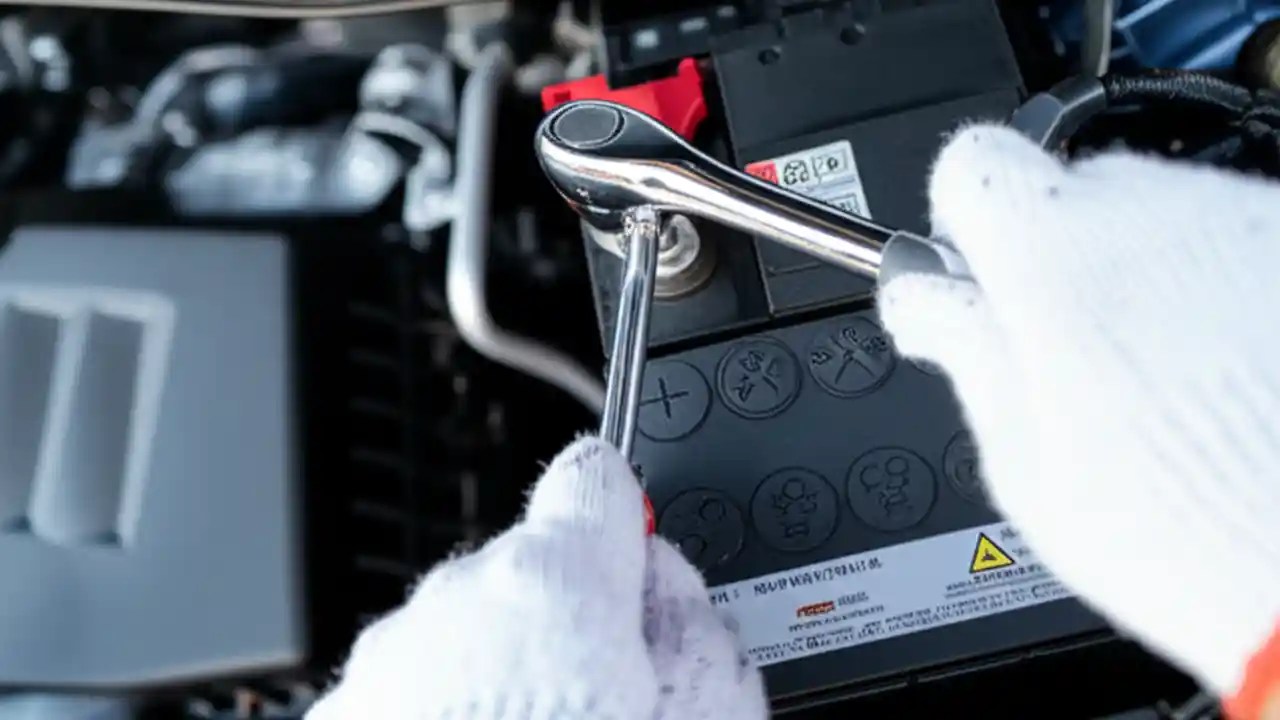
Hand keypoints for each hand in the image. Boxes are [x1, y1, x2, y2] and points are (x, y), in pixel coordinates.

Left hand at [306, 437, 765, 719]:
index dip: (627, 524)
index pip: (597, 483)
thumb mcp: (706, 719)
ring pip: (466, 636)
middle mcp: (456, 605)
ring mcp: (390, 665)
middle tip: (607, 709)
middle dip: (569, 621)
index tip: (637, 563)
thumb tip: (675, 588)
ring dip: (502, 677)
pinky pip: (413, 693)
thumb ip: (698, 629)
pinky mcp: (345, 719)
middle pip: (531, 569)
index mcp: (554, 585)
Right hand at [878, 125, 1279, 694]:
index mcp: (1060, 258)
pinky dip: (1209, 289)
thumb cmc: (1186, 539)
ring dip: (1135, 278)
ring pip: (1153, 217)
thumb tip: (924, 301)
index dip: (957, 227)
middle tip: (1065, 362)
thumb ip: (965, 351)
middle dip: (1048, 262)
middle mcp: (1160, 215)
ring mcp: (1247, 223)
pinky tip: (1217, 375)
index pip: (971, 164)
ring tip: (1156, 386)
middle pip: (1064, 192)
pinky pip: (1227, 242)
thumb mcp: (1024, 461)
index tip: (970, 281)